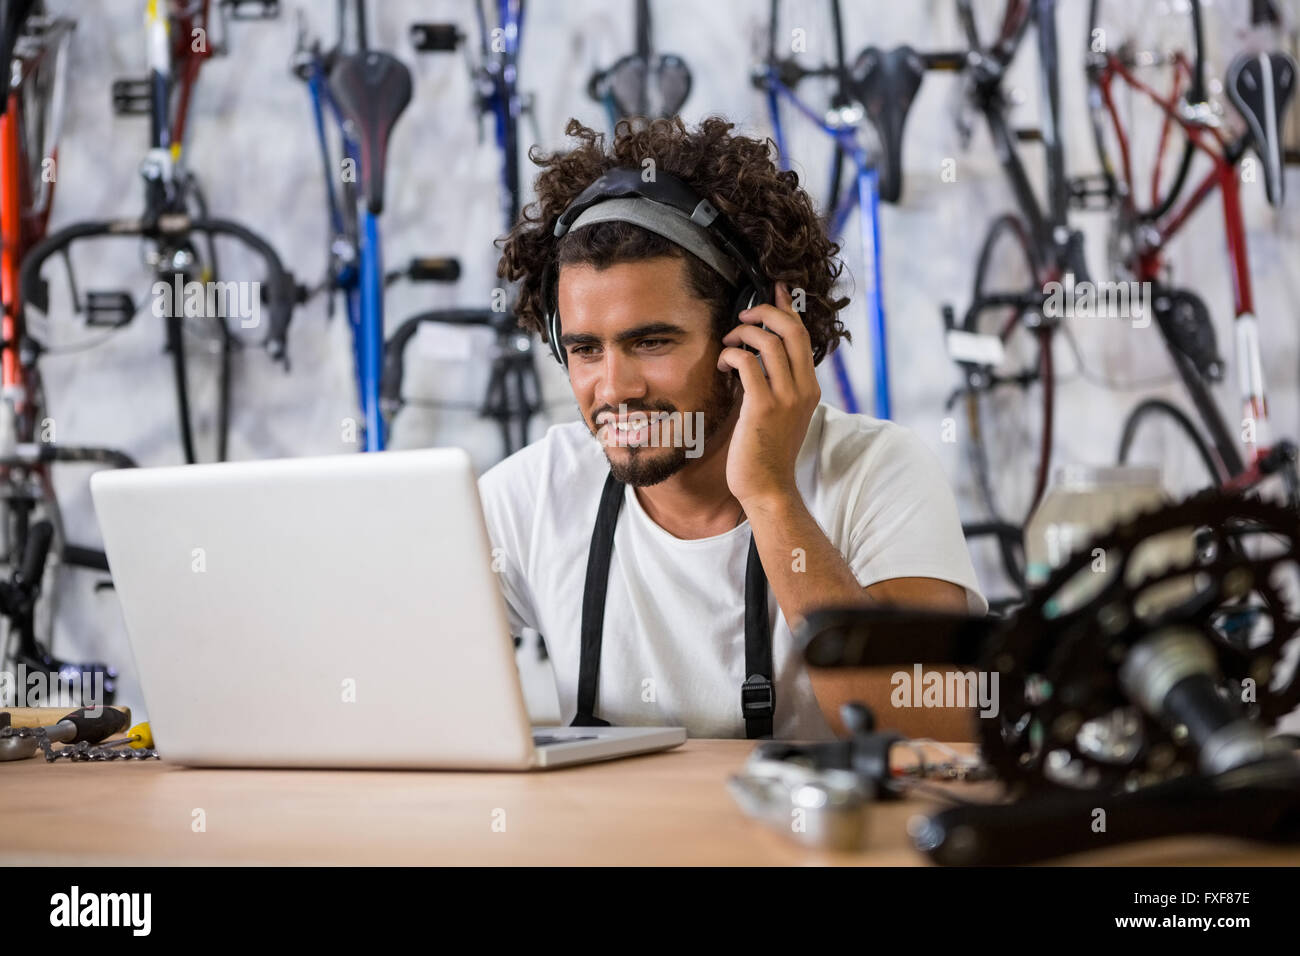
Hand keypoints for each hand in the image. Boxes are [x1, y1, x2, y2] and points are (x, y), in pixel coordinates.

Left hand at [716, 281, 820, 508]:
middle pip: (791, 330)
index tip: (776, 289)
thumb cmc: (767, 451)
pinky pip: (747, 364)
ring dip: (743, 335)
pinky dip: (731, 356)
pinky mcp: (763, 407)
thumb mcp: (782, 412)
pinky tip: (723, 364)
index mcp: (810, 388)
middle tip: (744, 316)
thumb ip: (776, 384)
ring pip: (769, 342)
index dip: (788, 308)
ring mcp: (786, 398)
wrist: (768, 486)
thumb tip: (757, 356)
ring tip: (729, 345)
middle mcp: (803, 389)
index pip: (803, 336)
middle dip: (765, 313)